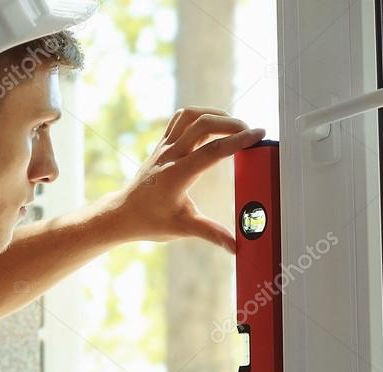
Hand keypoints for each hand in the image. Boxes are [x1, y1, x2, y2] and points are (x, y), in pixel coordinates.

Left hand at [116, 107, 265, 253]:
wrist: (124, 213)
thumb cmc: (151, 221)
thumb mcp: (183, 228)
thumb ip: (211, 233)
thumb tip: (235, 246)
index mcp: (176, 175)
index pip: (213, 151)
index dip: (239, 141)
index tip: (259, 135)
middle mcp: (170, 155)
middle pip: (203, 124)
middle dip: (231, 123)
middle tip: (251, 132)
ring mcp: (164, 146)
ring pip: (191, 115)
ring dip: (215, 115)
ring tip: (235, 126)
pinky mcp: (163, 143)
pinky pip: (181, 119)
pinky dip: (200, 116)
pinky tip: (214, 125)